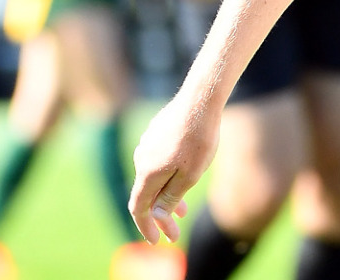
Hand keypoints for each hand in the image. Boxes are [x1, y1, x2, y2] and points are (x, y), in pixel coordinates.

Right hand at [128, 95, 219, 243]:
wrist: (200, 99)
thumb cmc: (198, 138)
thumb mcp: (189, 175)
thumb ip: (170, 197)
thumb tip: (156, 217)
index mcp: (147, 173)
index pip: (139, 208)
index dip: (146, 227)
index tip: (156, 241)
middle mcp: (141, 159)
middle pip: (146, 194)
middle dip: (160, 216)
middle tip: (174, 231)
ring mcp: (147, 144)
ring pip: (154, 178)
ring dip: (166, 196)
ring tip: (183, 209)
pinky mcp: (156, 133)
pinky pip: (159, 162)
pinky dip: (168, 177)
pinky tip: (184, 176)